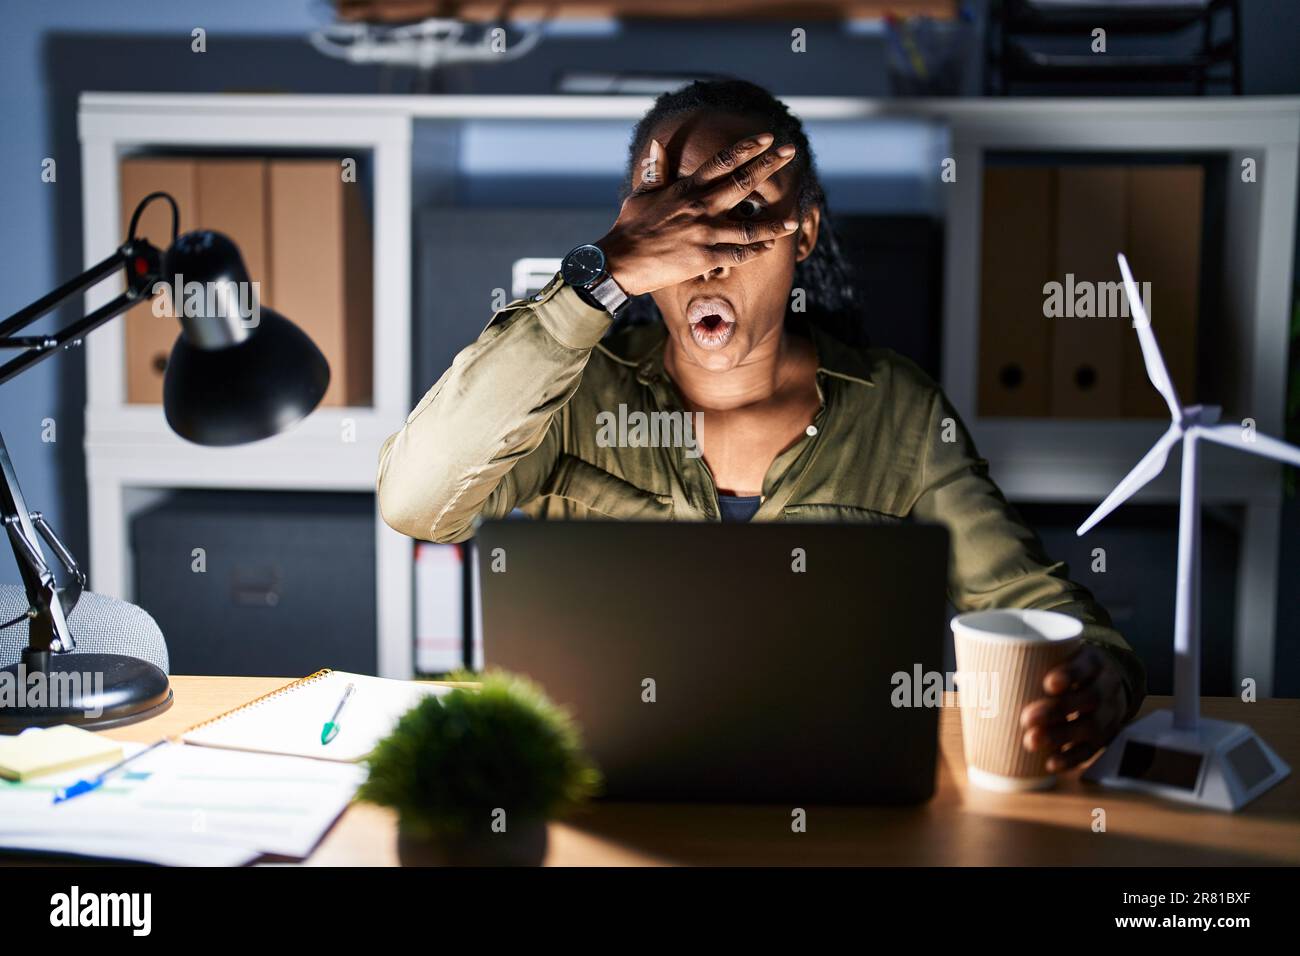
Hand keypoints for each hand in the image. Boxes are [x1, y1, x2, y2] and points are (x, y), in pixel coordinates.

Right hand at [597, 132, 801, 296]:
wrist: (620, 260)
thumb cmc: (630, 227)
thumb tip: (658, 146)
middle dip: (769, 165)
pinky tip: (768, 248)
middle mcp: (700, 206)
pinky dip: (754, 251)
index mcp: (687, 189)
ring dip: (774, 223)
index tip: (767, 138)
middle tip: (790, 152)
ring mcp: (704, 233)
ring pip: (749, 226)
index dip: (747, 147)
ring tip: (794, 220)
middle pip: (743, 182)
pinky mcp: (704, 258)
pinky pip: (737, 254)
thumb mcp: (642, 194)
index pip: (723, 161)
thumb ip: (657, 171)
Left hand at [1019, 644, 1129, 772]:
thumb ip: (1021, 663)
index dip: (1071, 673)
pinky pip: (1092, 750)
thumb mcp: (1058, 656)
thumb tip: (964, 675)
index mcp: (1093, 661)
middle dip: (1057, 710)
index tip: (1048, 683)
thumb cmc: (1069, 668)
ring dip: (1061, 736)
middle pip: (1088, 698)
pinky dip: (1071, 758)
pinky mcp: (1105, 737)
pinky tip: (1051, 763)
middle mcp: (1106, 686)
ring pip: (1091, 726)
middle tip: (1027, 718)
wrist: (1109, 682)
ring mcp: (1110, 713)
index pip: (1087, 664)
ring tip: (1031, 741)